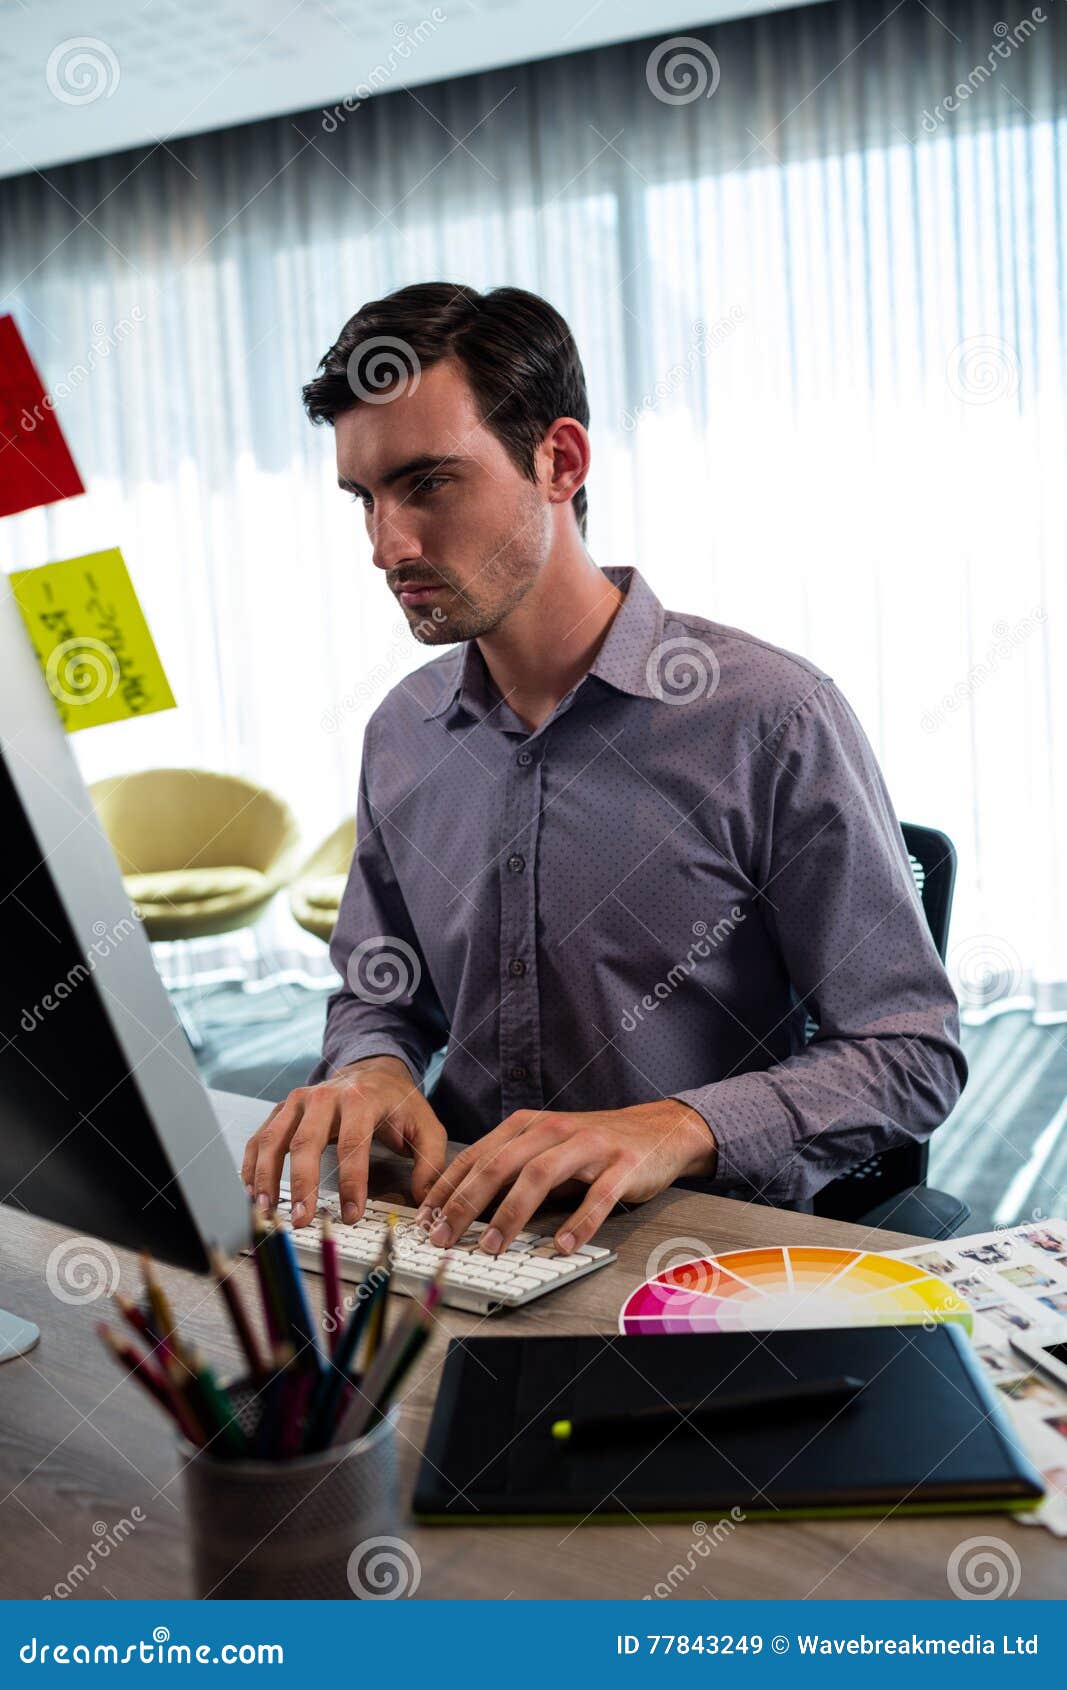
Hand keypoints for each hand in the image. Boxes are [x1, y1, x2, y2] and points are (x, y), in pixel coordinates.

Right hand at [241, 1055, 446, 1226]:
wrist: (373, 1070)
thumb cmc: (398, 1104)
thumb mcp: (426, 1126)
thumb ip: (430, 1163)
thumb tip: (423, 1200)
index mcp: (362, 1100)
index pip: (353, 1144)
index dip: (351, 1182)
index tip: (351, 1214)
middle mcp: (324, 1096)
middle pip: (306, 1142)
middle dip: (302, 1184)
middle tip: (302, 1219)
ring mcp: (298, 1100)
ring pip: (274, 1139)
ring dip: (266, 1177)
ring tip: (266, 1210)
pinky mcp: (283, 1109)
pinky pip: (260, 1137)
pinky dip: (251, 1165)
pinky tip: (252, 1191)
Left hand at [415, 1099, 715, 1256]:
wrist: (659, 1130)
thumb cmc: (594, 1146)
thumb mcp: (547, 1148)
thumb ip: (512, 1171)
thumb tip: (464, 1210)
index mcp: (529, 1125)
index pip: (477, 1155)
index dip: (447, 1187)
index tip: (424, 1219)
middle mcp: (554, 1129)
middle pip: (500, 1164)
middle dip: (467, 1203)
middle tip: (445, 1237)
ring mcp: (590, 1145)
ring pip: (541, 1176)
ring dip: (512, 1214)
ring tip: (493, 1247)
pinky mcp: (624, 1165)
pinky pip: (598, 1196)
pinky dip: (579, 1223)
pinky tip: (563, 1246)